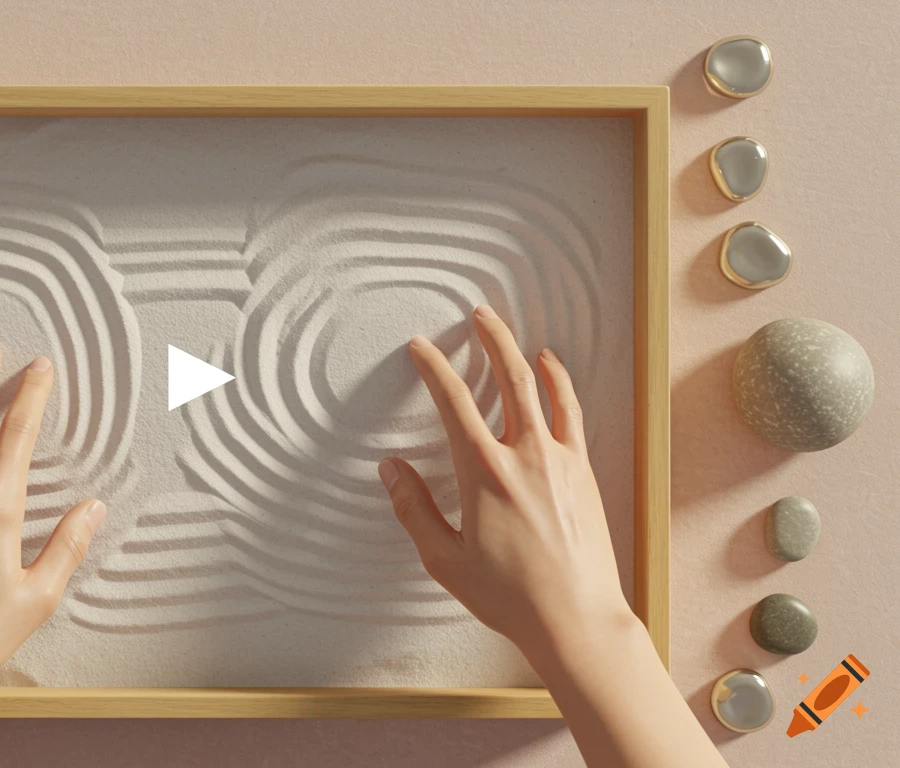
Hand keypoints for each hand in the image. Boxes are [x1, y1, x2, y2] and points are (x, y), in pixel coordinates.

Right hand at [378, 305, 633, 653]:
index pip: (453, 402)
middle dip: (490, 339)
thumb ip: (413, 509)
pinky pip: (572, 413)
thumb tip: (391, 470)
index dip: (433, 367)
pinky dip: (562, 385)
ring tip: (512, 333)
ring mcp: (559, 460)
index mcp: (482, 472)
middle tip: (478, 314)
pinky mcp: (583, 472)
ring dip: (525, 353)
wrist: (575, 618)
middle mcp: (523, 455)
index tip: (420, 347)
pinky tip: (555, 371)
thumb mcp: (443, 559)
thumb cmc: (508, 595)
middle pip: (507, 377)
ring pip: (542, 388)